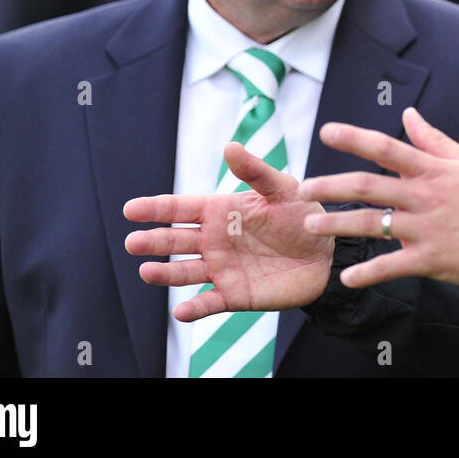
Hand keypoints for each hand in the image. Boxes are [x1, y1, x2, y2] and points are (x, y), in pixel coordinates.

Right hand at [123, 142, 333, 320]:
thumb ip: (255, 171)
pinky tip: (180, 311)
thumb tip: (229, 146)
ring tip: (147, 271)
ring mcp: (221, 269)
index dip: (155, 208)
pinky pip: (209, 302)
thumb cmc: (303, 215)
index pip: (180, 208)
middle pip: (175, 241)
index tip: (131, 209)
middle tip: (132, 242)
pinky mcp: (234, 295)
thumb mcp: (282, 189)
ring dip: (165, 273)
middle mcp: (214, 241)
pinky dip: (194, 308)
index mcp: (220, 211)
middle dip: (153, 241)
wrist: (327, 254)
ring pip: (185, 271)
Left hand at [300, 107, 458, 288]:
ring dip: (338, 224)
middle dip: (332, 185)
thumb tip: (408, 114)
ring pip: (372, 225)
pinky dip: (368, 273)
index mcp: (432, 170)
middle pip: (368, 186)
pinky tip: (347, 278)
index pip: (386, 148)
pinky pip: (392, 266)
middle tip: (304, 188)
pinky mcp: (430, 258)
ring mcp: (425, 228)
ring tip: (312, 225)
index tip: (325, 131)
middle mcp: (424, 196)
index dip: (354, 138)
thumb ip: (433, 139)